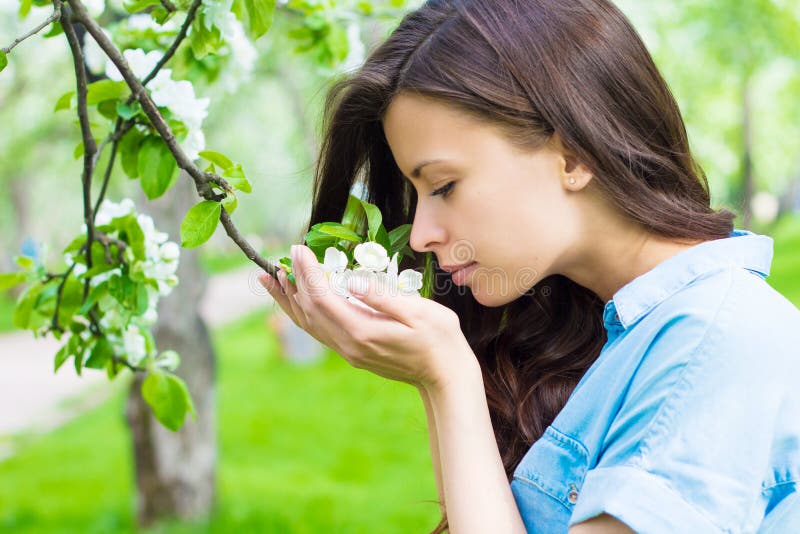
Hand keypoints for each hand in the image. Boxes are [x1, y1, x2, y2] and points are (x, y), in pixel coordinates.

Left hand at [257, 244, 477, 389]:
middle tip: (284, 255)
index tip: (299, 249)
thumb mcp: (418, 312)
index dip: (307, 272)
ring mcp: (349, 352)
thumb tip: (353, 281)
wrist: (445, 375)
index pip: (322, 298)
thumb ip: (383, 297)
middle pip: (309, 311)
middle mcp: (349, 344)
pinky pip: (319, 332)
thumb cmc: (439, 339)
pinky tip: (297, 303)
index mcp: (363, 331)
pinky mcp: (353, 353)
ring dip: (288, 300)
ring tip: (271, 280)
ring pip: (308, 324)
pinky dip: (302, 314)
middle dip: (294, 281)